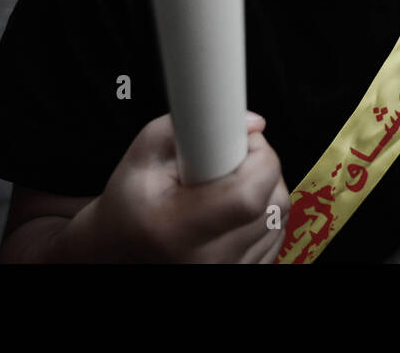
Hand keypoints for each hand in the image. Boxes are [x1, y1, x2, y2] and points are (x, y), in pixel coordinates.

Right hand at [87, 111, 288, 262]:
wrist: (120, 250)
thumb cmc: (131, 202)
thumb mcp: (144, 154)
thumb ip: (192, 124)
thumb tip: (252, 123)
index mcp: (177, 231)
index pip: (248, 196)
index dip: (258, 158)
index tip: (243, 141)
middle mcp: (206, 261)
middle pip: (271, 202)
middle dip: (261, 166)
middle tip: (229, 158)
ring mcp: (228, 273)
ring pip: (279, 215)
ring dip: (264, 188)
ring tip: (226, 183)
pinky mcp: (245, 275)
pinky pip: (277, 232)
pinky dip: (265, 212)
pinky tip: (234, 207)